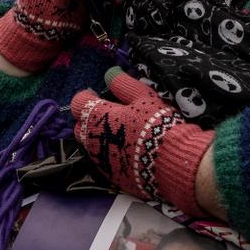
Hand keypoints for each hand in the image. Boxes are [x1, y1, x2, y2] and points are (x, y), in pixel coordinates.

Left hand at [71, 70, 213, 217]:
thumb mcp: (143, 98)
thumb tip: (109, 73)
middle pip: (79, 126)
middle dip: (88, 119)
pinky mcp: (110, 176)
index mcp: (95, 117)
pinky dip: (110, 155)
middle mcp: (90, 139)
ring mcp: (99, 160)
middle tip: (108, 115)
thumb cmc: (156, 124)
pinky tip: (126, 152)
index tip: (96, 95)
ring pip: (90, 146)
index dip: (86, 97)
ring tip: (119, 134)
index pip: (77, 103)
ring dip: (98, 138)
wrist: (172, 162)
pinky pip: (104, 162)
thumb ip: (122, 84)